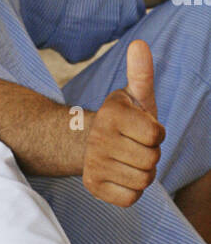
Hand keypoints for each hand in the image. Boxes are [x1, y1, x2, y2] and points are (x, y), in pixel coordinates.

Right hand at [81, 40, 164, 205]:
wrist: (87, 142)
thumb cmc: (122, 119)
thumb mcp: (133, 96)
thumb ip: (141, 73)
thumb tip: (140, 44)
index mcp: (111, 116)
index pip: (156, 134)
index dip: (156, 133)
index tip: (144, 129)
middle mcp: (98, 140)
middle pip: (152, 161)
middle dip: (151, 155)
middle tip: (136, 146)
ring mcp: (94, 165)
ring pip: (143, 181)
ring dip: (143, 173)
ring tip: (130, 161)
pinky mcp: (93, 187)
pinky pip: (131, 198)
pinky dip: (132, 190)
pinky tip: (122, 176)